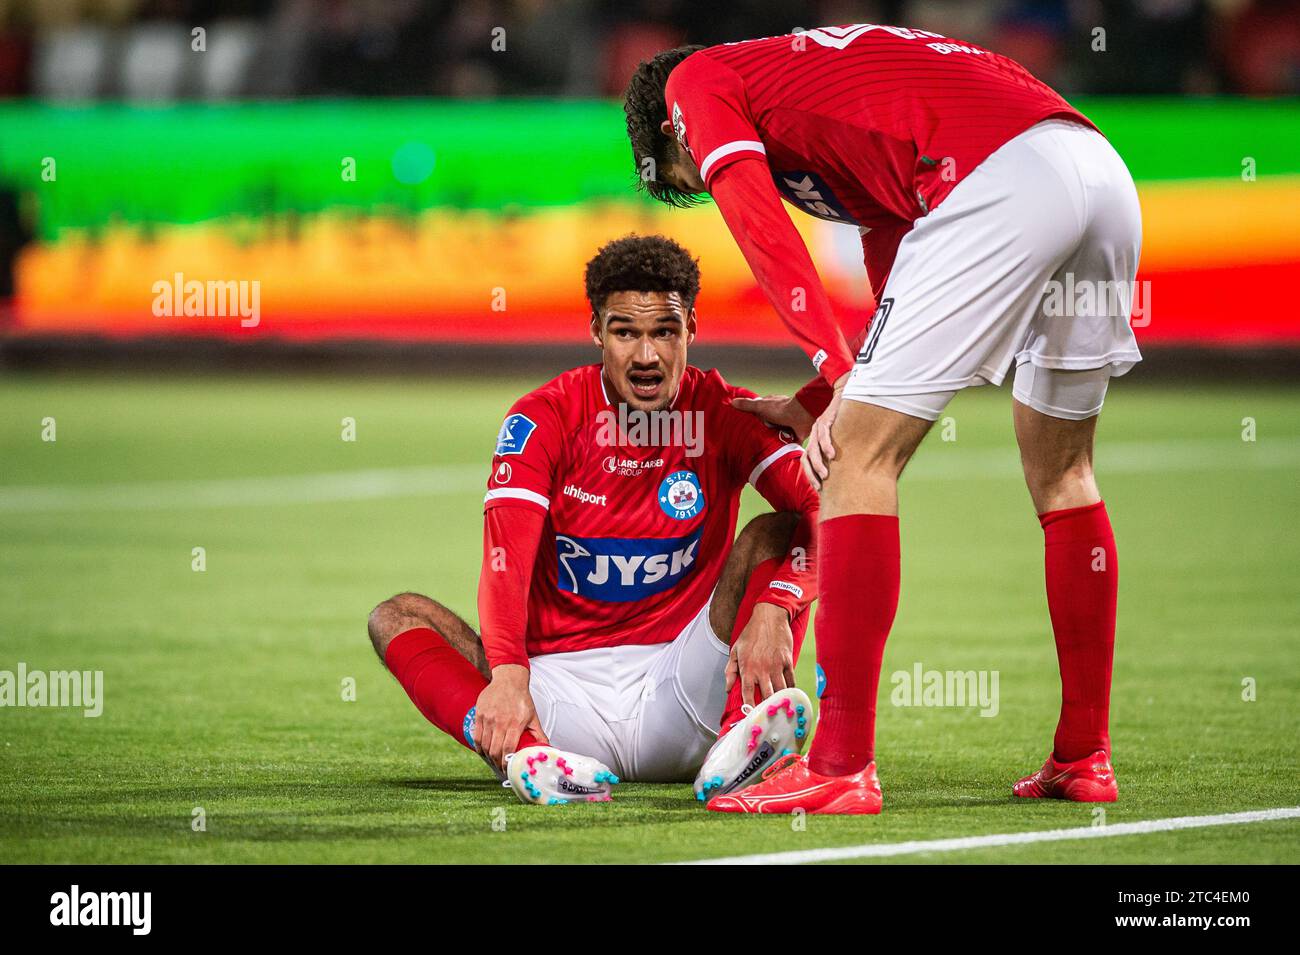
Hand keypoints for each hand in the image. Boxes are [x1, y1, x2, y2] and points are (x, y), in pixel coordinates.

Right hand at [473, 664, 547, 770]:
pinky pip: (476, 736)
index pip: (508, 749)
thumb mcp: (533, 716)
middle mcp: (500, 722)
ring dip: (488, 757)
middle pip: (495, 750)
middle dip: (497, 763)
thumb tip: (546, 748)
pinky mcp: (480, 714)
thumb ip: (538, 734)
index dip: (506, 763)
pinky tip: (483, 751)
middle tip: (500, 768)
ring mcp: (488, 718)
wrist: (509, 680)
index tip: (508, 770)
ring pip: (485, 745)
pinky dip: (479, 747)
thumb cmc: (522, 699)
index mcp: (515, 723)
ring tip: (493, 761)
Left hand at [725, 602, 795, 707]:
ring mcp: (776, 666)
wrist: (769, 617)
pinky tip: (790, 695)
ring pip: (780, 690)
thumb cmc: (751, 634)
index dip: (749, 706)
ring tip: (781, 709)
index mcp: (747, 668)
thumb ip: (730, 670)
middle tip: (769, 715)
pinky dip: (791, 690)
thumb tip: (728, 688)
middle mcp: (762, 669)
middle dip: (767, 707)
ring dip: (780, 700)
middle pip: (766, 695)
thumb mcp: (735, 650)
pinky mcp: (787, 661)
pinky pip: (791, 680)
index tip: (751, 715)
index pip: (747, 693)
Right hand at [730, 394, 814, 443]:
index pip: (760, 411)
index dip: (753, 417)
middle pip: (767, 424)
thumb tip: (732, 402)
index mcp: (772, 406)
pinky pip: (786, 442)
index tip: (746, 425)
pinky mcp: (794, 434)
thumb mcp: (760, 406)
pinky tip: (776, 452)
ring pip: (776, 433)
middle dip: (762, 431)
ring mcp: (788, 424)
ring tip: (762, 448)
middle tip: (752, 439)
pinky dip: (783, 447)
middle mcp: (780, 415)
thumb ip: (747, 405)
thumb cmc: (781, 409)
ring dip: (772, 439)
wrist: (801, 416)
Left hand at [803, 373, 848, 489]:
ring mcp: (818, 426)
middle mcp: (814, 434)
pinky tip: (832, 456)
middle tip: (820, 486)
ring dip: (819, 463)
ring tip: (826, 476)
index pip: (807, 461)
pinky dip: (827, 445)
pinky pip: (824, 434)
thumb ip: (839, 451)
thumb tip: (846, 470)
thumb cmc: (847, 420)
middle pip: (807, 457)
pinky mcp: (826, 418)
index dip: (810, 475)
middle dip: (812, 473)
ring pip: (814, 448)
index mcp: (815, 440)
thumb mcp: (841, 437)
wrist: (847, 395)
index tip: (818, 488)